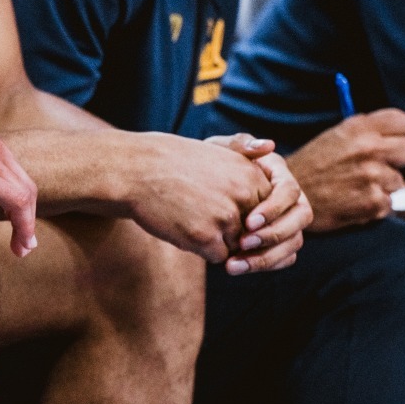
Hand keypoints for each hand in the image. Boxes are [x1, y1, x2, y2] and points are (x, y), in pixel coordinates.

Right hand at [0, 95, 38, 256]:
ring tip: (22, 247)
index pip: (5, 164)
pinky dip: (24, 226)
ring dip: (26, 224)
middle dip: (25, 211)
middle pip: (22, 179)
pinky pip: (18, 203)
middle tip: (22, 237)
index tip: (6, 212)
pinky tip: (19, 243)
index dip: (10, 191)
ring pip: (25, 193)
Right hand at [119, 132, 271, 265]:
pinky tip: (183, 226)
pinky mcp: (205, 238)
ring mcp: (225, 218)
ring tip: (191, 215)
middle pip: (255, 233)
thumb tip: (271, 146)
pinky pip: (217, 257)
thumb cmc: (172, 160)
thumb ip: (246, 153)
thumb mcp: (215, 150)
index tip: (224, 206)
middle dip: (234, 231)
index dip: (248, 216)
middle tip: (204, 211)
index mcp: (251, 175)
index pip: (268, 213)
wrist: (133, 170)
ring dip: (217, 240)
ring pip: (236, 247)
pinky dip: (201, 248)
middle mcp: (244, 196)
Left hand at [207, 133, 311, 272]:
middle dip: (274, 234)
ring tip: (234, 264)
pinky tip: (236, 268)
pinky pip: (283, 257)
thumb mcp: (219, 150)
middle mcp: (290, 199)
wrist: (196, 185)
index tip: (248, 222)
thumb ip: (239, 144)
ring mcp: (286, 221)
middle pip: (300, 219)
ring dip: (267, 257)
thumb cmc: (209, 163)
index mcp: (280, 175)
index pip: (290, 192)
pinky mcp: (278, 241)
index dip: (273, 208)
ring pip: (293, 243)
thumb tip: (267, 145)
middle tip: (243, 243)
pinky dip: (263, 265)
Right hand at [287, 108, 404, 231]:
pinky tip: (360, 203)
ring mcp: (372, 176)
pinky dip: (380, 208)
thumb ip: (365, 132)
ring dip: (387, 189)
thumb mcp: (334, 137)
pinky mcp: (374, 203)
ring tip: (361, 189)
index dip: (398, 134)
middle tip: (383, 168)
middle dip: (399, 161)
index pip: (402, 122)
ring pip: (402, 183)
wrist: (289, 195)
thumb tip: (395, 135)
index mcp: (358, 127)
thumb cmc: (311, 166)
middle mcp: (367, 148)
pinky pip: (394, 205)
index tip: (391, 143)